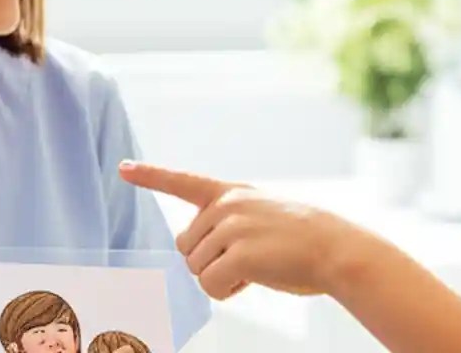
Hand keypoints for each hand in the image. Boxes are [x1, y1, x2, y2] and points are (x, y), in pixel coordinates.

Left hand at [119, 161, 364, 299]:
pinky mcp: (239, 254)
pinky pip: (211, 286)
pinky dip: (229, 292)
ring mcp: (231, 227)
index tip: (123, 168)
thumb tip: (192, 252)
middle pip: (186, 247)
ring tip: (260, 266)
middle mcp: (226, 205)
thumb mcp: (261, 216)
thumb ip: (227, 223)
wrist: (338, 250)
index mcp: (232, 192)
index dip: (150, 176)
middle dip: (210, 262)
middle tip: (249, 260)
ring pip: (196, 269)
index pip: (183, 181)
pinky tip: (258, 279)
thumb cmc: (303, 242)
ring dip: (223, 278)